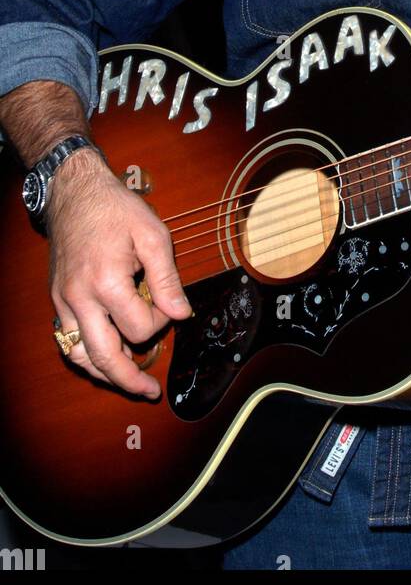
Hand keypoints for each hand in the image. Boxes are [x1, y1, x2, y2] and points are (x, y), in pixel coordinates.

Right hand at [46, 147, 192, 396]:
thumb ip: (166, 278)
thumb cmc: (116, 209)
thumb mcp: (152, 234)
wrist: (74, 193)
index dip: (162, 321)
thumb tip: (180, 313)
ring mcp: (63, 302)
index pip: (140, 327)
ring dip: (105, 375)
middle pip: (104, 357)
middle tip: (151, 391)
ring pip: (80, 357)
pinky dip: (87, 357)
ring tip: (130, 383)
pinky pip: (69, 342)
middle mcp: (79, 298)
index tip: (170, 304)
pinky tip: (104, 361)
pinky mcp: (57, 301)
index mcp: (106, 282)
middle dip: (131, 378)